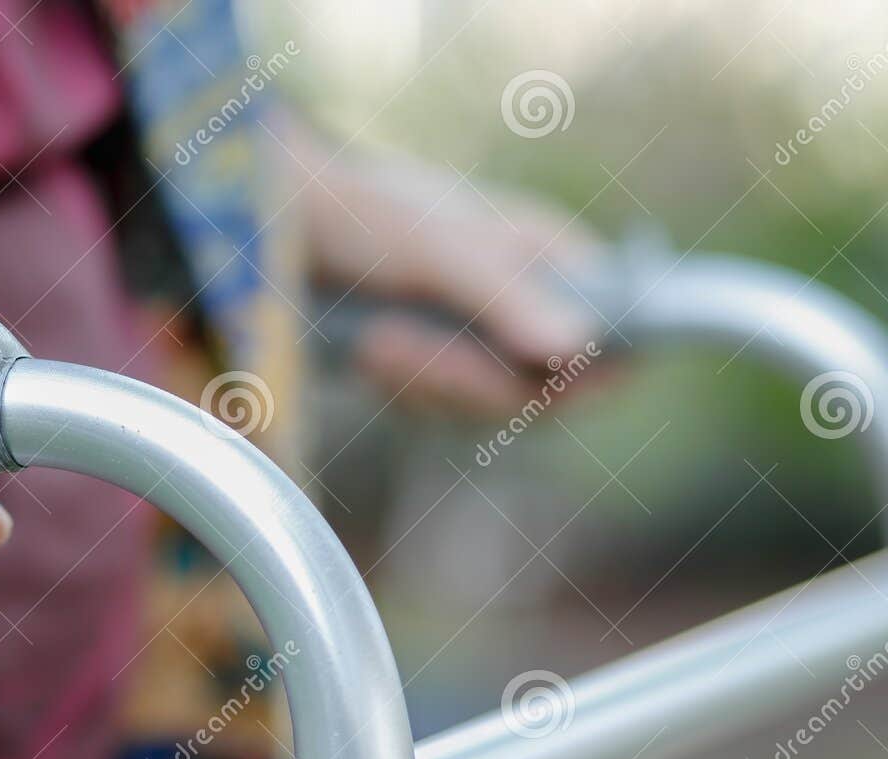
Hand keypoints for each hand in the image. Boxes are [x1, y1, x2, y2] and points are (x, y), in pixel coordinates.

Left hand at [300, 141, 612, 415]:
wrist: (277, 224)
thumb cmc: (363, 211)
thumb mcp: (435, 247)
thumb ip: (505, 296)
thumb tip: (577, 348)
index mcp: (551, 256)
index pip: (621, 333)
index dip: (595, 372)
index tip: (543, 387)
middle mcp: (525, 302)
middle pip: (544, 391)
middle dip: (469, 383)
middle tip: (392, 346)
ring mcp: (477, 338)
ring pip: (484, 409)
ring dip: (423, 384)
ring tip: (371, 341)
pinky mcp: (431, 366)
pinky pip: (437, 409)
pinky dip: (399, 389)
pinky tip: (366, 352)